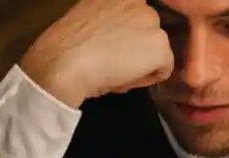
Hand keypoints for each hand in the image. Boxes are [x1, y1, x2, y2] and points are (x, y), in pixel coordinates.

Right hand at [19, 0, 174, 107]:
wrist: (64, 62)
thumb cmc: (66, 45)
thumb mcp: (89, 16)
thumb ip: (110, 18)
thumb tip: (119, 36)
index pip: (136, 13)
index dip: (128, 33)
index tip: (112, 45)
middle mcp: (138, 0)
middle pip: (149, 29)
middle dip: (138, 46)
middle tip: (113, 60)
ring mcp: (152, 20)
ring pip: (157, 49)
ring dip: (142, 62)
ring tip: (115, 71)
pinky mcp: (159, 45)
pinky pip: (164, 69)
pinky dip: (147, 79)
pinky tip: (123, 79)